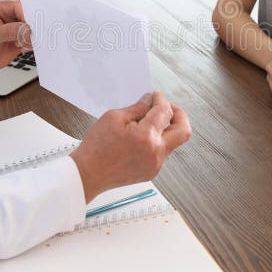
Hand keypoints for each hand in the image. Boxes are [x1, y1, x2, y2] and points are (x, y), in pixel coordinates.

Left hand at [0, 0, 31, 78]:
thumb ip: (9, 31)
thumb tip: (26, 30)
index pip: (19, 7)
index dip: (27, 16)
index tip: (31, 27)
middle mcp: (10, 15)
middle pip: (29, 16)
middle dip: (32, 27)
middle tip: (29, 37)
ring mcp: (17, 26)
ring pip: (34, 27)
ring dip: (32, 37)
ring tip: (22, 45)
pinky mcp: (22, 37)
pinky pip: (34, 38)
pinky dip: (32, 44)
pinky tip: (23, 48)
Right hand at [70, 92, 191, 202]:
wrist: (87, 175)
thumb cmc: (96, 149)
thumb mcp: (113, 117)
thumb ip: (137, 108)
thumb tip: (149, 102)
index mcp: (146, 137)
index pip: (165, 111)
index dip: (161, 99)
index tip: (155, 97)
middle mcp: (155, 153)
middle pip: (184, 130)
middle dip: (179, 115)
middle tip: (168, 108)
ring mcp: (156, 165)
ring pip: (173, 142)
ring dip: (165, 129)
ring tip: (147, 123)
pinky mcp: (152, 172)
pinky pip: (162, 152)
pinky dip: (156, 141)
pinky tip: (140, 138)